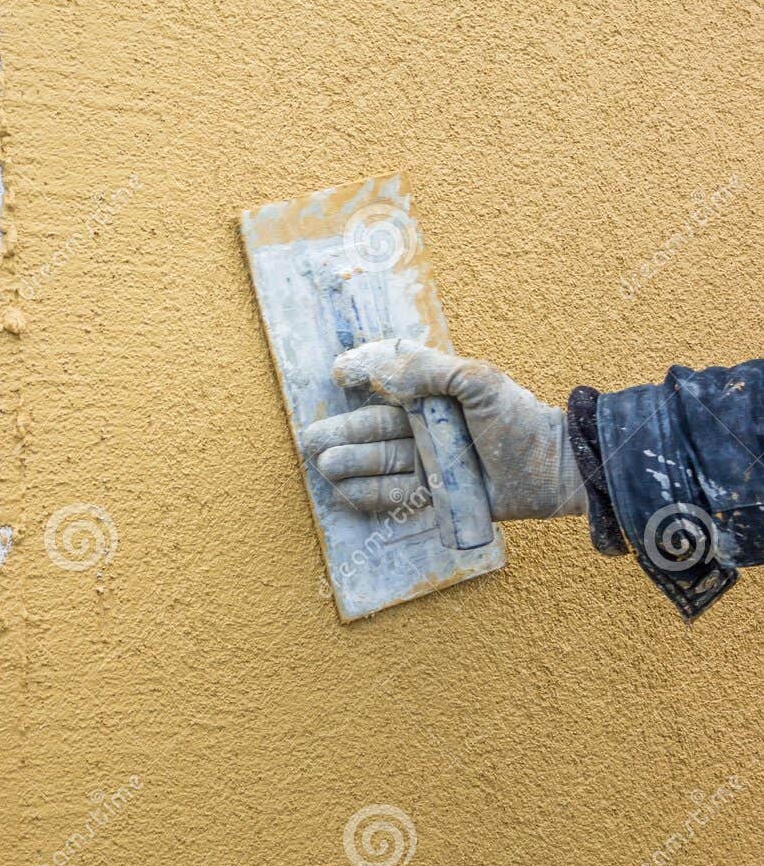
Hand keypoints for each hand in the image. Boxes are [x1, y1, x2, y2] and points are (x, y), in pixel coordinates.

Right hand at [302, 343, 585, 520]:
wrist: (554, 470)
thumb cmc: (518, 420)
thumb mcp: (479, 380)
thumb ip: (430, 370)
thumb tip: (381, 374)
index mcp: (435, 393)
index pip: (389, 380)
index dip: (361, 375)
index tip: (339, 375)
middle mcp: (427, 426)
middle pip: (374, 427)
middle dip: (342, 432)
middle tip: (310, 439)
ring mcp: (430, 461)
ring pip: (379, 461)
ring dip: (350, 464)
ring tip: (324, 465)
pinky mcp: (436, 494)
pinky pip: (395, 494)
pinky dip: (369, 494)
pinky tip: (344, 492)